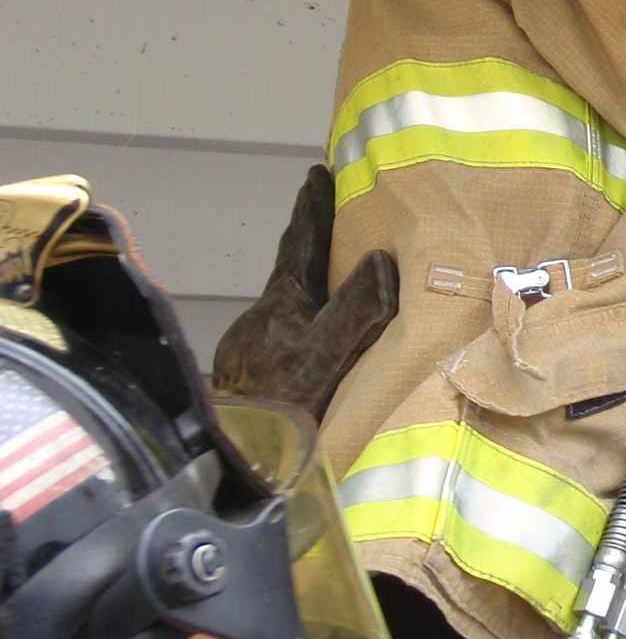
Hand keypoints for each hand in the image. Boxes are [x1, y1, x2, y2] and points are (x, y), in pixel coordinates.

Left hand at [213, 166, 397, 415]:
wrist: (229, 466)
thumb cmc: (281, 411)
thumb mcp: (325, 357)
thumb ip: (356, 309)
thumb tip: (383, 260)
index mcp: (282, 304)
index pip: (301, 244)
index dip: (312, 208)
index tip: (318, 172)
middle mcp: (261, 319)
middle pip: (291, 270)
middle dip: (309, 241)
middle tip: (325, 212)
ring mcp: (251, 349)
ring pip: (287, 306)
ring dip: (309, 286)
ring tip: (332, 277)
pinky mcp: (249, 377)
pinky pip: (285, 335)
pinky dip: (304, 323)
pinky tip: (313, 343)